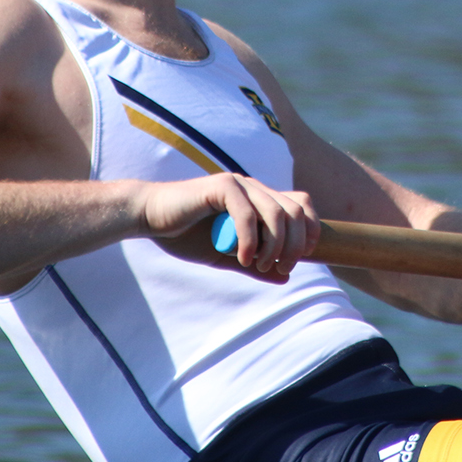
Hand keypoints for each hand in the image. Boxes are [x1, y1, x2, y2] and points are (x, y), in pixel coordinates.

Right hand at [140, 174, 320, 279]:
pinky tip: (241, 257)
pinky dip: (250, 240)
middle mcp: (254, 188)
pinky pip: (247, 213)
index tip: (305, 257)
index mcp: (259, 199)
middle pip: (295, 211)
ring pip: (276, 212)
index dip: (311, 229)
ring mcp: (238, 184)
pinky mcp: (221, 186)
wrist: (150, 220)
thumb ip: (254, 264)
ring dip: (274, 245)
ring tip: (261, 265)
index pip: (301, 205)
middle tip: (280, 268)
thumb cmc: (186, 235)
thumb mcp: (226, 256)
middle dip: (295, 245)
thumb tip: (285, 277)